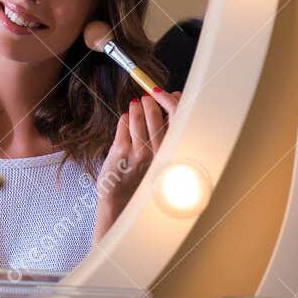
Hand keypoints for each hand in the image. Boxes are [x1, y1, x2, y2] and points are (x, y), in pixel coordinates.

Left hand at [93, 88, 179, 232]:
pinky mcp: (120, 150)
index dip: (172, 102)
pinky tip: (126, 119)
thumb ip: (168, 134)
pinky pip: (123, 124)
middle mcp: (157, 152)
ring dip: (136, 106)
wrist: (123, 203)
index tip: (168, 94)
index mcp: (171, 153)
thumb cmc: (145, 178)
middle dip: (151, 100)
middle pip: (155, 114)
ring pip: (137, 116)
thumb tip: (174, 104)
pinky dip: (125, 118)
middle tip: (148, 96)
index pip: (177, 119)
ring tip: (136, 104)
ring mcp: (138, 151)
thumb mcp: (163, 158)